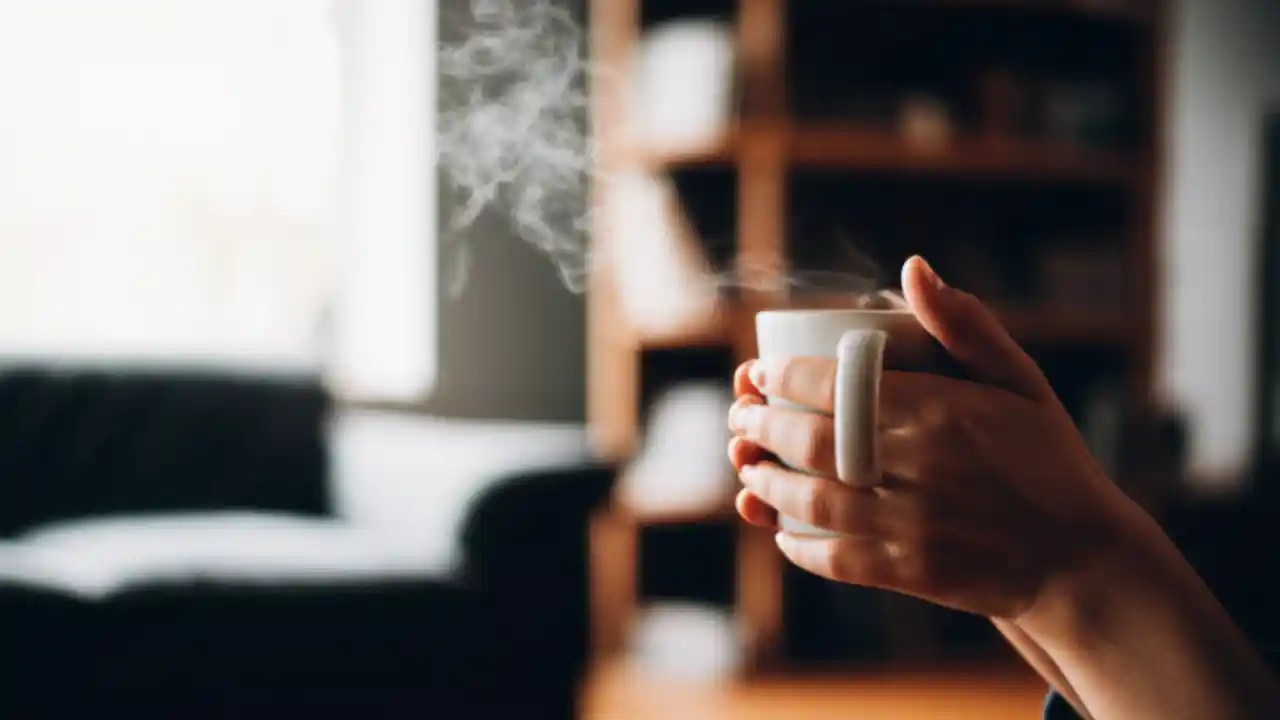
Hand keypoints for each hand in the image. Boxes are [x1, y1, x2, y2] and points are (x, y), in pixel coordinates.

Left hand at [727, 256, 1145, 620]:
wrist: (1081, 557)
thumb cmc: (1047, 458)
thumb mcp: (1018, 380)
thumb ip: (965, 324)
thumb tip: (912, 267)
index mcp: (945, 411)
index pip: (841, 385)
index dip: (787, 378)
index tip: (761, 373)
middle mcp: (924, 466)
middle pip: (816, 442)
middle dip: (763, 427)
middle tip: (742, 417)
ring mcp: (915, 525)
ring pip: (814, 502)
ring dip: (768, 484)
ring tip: (748, 467)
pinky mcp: (911, 574)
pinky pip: (836, 558)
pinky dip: (799, 544)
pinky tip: (781, 529)